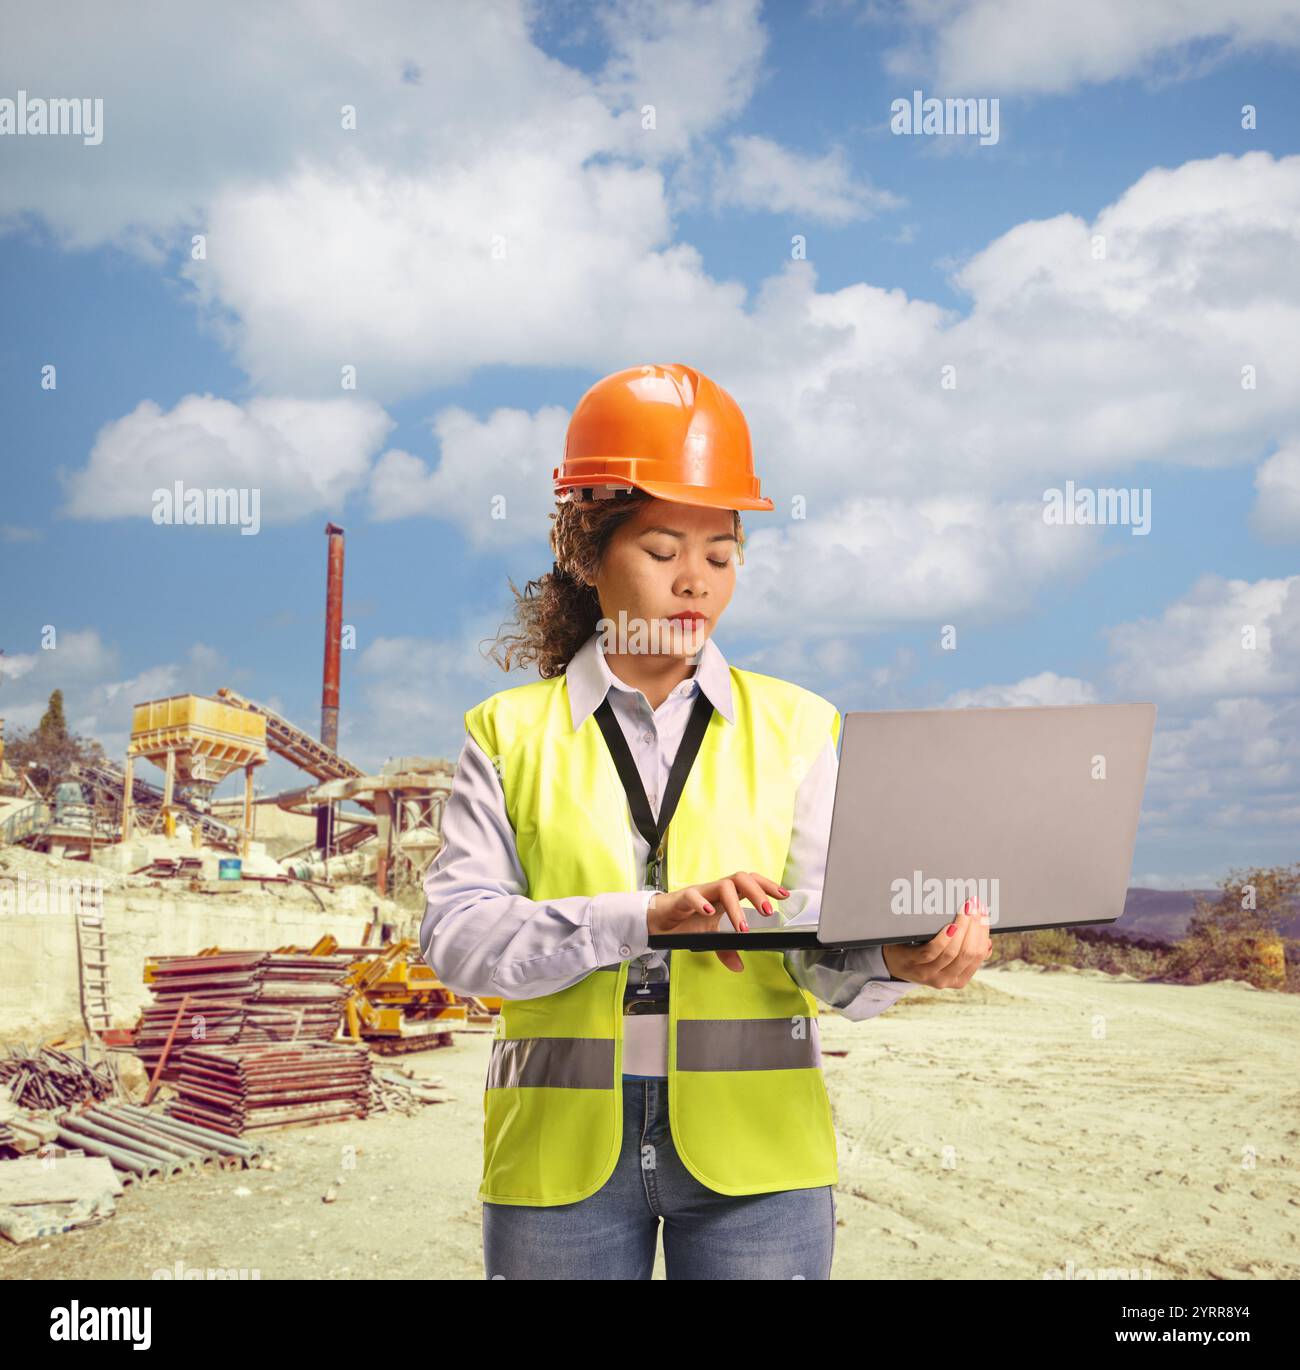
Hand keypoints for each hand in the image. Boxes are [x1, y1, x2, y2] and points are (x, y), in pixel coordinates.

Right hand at [646, 871, 788, 973]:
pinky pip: (693, 895)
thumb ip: (725, 948)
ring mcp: (701, 892)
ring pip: (723, 886)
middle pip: (741, 878)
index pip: (750, 882)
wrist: (659, 920)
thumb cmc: (687, 921)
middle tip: (767, 912)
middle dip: (757, 892)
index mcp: (727, 895)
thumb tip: (739, 966)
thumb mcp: (710, 937)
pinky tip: (708, 912)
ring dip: (735, 906)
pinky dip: (702, 902)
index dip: (768, 886)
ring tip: (742, 927)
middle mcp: (716, 890)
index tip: (785, 896)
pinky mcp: (682, 899)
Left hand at [881, 898, 992, 987]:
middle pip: (967, 953)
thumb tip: (987, 942)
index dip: (983, 933)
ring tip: (965, 909)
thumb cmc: (924, 954)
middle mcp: (945, 979)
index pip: (978, 955)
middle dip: (975, 927)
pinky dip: (944, 938)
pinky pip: (931, 951)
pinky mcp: (912, 963)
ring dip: (962, 927)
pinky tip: (950, 925)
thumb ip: (966, 952)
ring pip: (952, 952)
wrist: (892, 961)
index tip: (984, 912)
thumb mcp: (948, 958)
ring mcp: (927, 973)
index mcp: (959, 978)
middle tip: (975, 906)